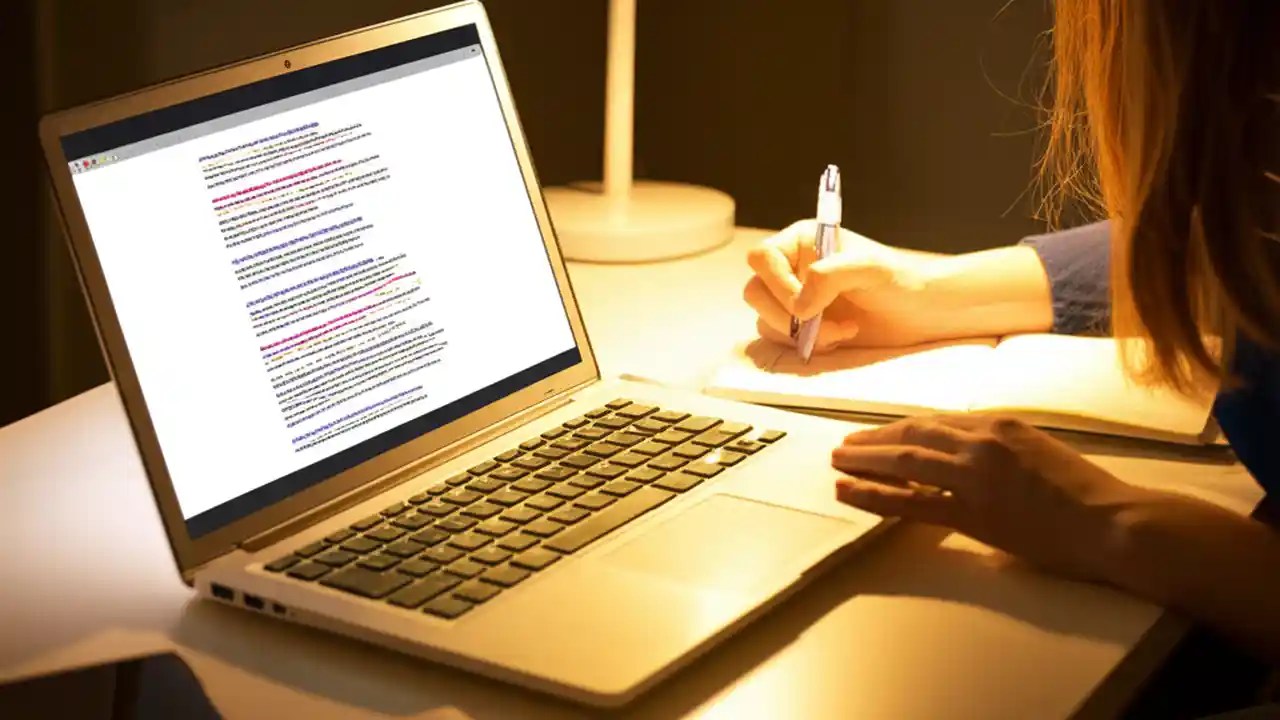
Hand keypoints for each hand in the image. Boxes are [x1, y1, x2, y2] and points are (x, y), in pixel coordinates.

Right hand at [743, 219, 932, 350]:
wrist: (917, 313)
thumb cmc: (898, 281)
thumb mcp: (868, 267)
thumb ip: (829, 276)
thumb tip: (799, 306)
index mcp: (800, 241)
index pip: (762, 258)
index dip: (777, 283)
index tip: (805, 303)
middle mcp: (790, 268)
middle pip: (755, 292)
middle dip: (785, 315)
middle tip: (818, 322)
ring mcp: (793, 299)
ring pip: (765, 320)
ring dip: (800, 333)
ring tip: (839, 330)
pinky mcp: (800, 327)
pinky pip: (782, 340)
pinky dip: (808, 344)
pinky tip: (840, 336)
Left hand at [830, 414, 1152, 581]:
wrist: (1110, 521)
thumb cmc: (1085, 492)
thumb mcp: (1039, 450)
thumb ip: (1002, 446)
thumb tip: (970, 455)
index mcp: (1000, 423)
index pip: (936, 421)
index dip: (901, 427)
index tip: (878, 433)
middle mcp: (981, 440)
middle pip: (913, 433)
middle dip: (875, 438)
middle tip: (845, 445)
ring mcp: (973, 474)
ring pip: (904, 461)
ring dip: (865, 460)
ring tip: (837, 463)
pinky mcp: (970, 511)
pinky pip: (909, 501)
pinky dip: (873, 494)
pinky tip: (848, 492)